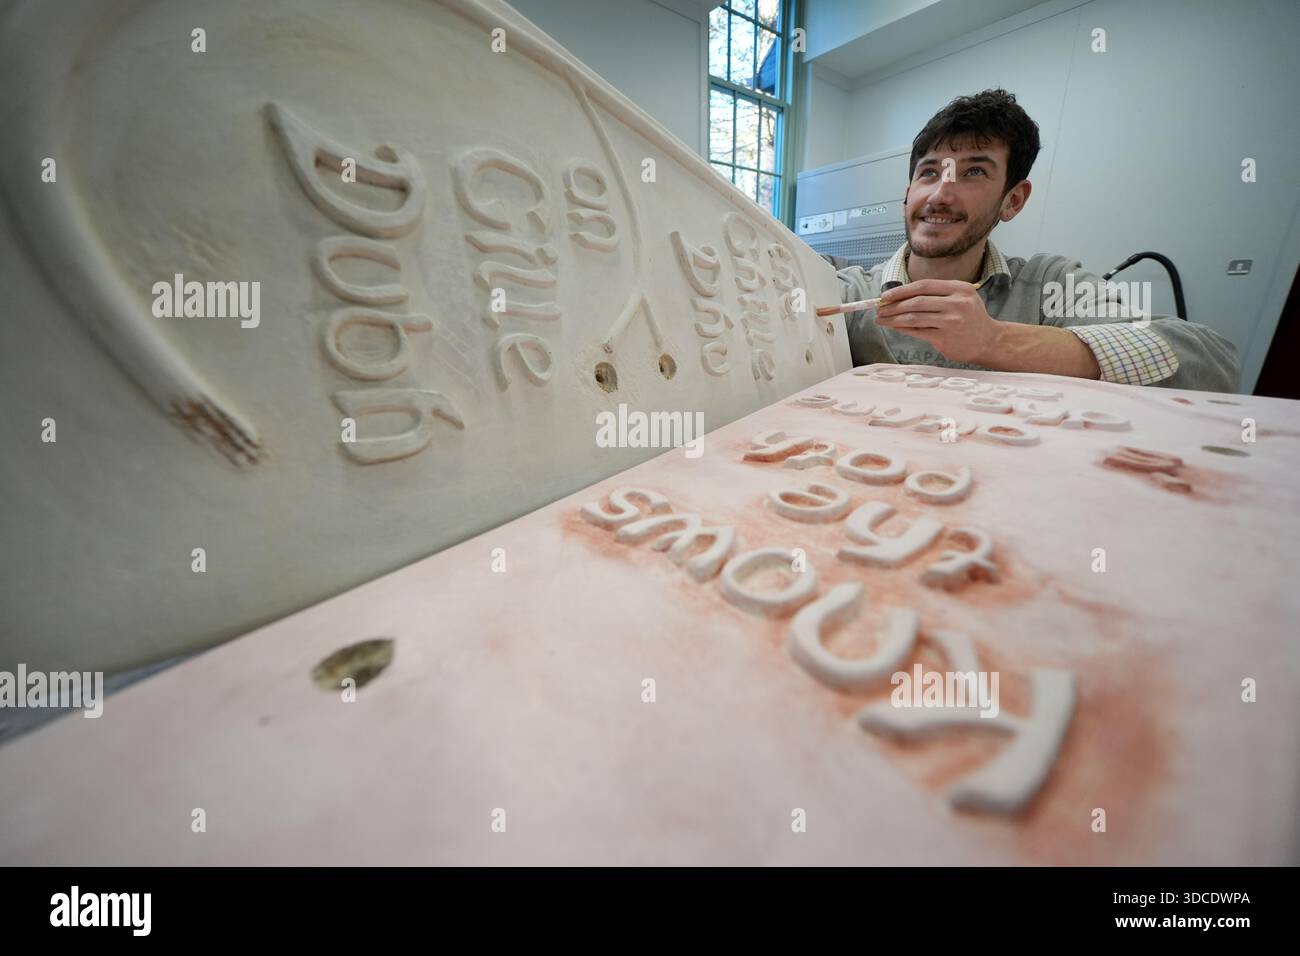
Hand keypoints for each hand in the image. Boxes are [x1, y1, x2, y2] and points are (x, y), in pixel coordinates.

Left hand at [874, 279, 1001, 363]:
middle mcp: (957, 303)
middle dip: (894, 305)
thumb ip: (937, 295)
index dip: (902, 290)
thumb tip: (901, 296)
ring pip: (914, 317)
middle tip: (879, 308)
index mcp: (959, 288)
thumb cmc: (970, 319)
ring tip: (881, 318)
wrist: (989, 341)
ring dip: (893, 318)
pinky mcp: (945, 337)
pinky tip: (893, 327)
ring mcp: (951, 321)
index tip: (885, 295)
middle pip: (917, 301)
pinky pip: (918, 331)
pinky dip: (902, 329)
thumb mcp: (961, 298)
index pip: (924, 285)